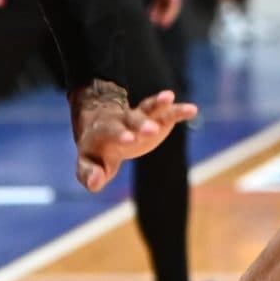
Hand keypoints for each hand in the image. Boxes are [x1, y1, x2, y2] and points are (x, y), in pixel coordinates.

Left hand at [70, 82, 198, 191]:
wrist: (103, 126)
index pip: (111, 132)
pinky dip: (177, 110)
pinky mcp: (154, 118)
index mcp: (103, 132)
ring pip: (148, 108)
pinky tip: (192, 110)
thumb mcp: (87, 164)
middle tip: (152, 130)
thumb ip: (89, 174)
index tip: (130, 140)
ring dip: (159, 104)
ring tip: (170, 97)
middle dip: (141, 124)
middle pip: (131, 119)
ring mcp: (139, 118)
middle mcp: (121, 121)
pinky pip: (166, 112)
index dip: (120, 135)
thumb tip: (95, 182)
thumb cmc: (96, 151)